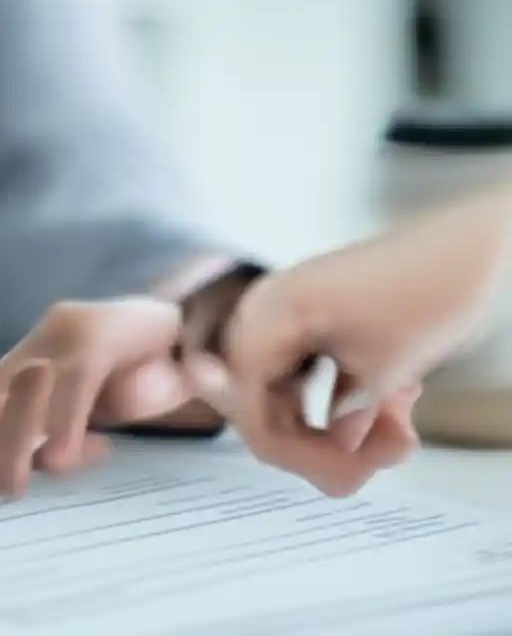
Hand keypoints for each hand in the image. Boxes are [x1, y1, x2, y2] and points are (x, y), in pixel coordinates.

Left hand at [0, 299, 223, 501]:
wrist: (194, 316)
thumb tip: (54, 459)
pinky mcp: (96, 334)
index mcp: (7, 393)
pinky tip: (67, 455)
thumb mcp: (95, 424)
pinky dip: (65, 422)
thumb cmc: (132, 377)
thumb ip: (68, 439)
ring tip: (11, 487)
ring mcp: (53, 346)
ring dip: (9, 447)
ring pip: (11, 401)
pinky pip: (73, 384)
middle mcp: (17, 368)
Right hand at [214, 235, 461, 494]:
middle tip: (374, 459)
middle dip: (321, 444)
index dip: (290, 450)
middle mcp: (265, 315)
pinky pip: (307, 382)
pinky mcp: (310, 325)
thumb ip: (339, 422)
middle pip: (262, 407)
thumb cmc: (431, 289)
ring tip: (396, 427)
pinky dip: (346, 403)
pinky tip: (392, 403)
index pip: (245, 406)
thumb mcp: (383, 372)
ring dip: (340, 428)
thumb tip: (323, 453)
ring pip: (287, 400)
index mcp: (268, 317)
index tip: (338, 470)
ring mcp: (285, 320)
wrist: (472, 247)